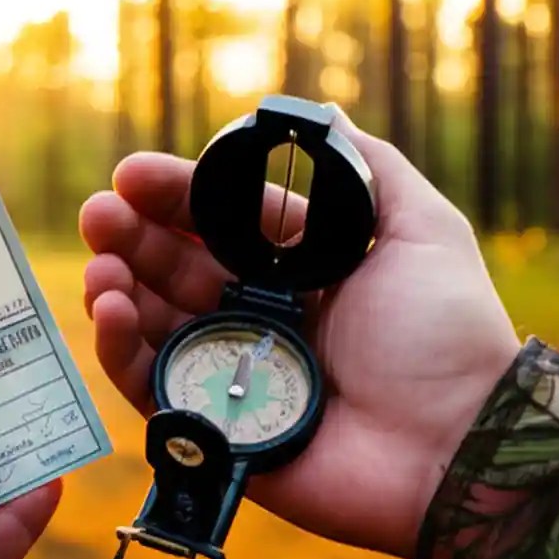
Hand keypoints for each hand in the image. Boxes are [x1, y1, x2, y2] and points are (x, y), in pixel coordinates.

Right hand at [80, 107, 520, 558]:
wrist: (459, 445)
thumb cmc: (446, 337)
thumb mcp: (423, 230)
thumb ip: (371, 169)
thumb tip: (322, 113)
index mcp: (298, 271)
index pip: (218, 222)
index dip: (174, 195)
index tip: (132, 174)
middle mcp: (258, 317)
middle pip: (174, 267)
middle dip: (131, 236)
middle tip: (99, 215)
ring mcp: (231, 374)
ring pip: (154, 323)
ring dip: (117, 288)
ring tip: (102, 267)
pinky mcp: (213, 430)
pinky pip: (151, 387)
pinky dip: (120, 350)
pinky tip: (113, 312)